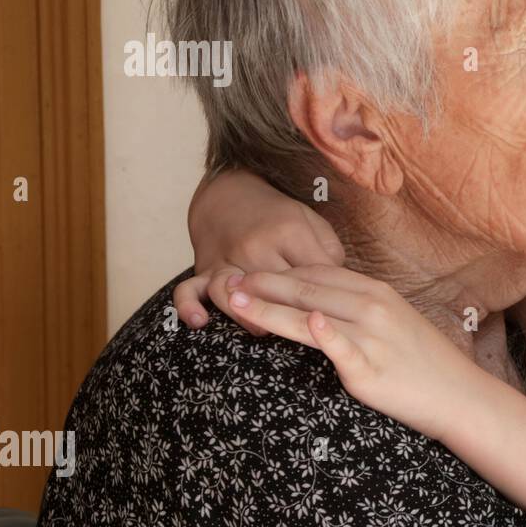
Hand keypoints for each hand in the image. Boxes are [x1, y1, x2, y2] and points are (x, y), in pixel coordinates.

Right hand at [173, 170, 344, 334]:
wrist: (230, 194)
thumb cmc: (279, 216)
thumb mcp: (313, 223)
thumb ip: (330, 255)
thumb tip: (337, 292)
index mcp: (288, 232)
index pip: (311, 278)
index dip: (325, 299)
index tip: (334, 316)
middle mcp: (254, 246)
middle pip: (274, 291)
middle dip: (291, 313)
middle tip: (305, 332)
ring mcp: (226, 258)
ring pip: (232, 293)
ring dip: (246, 315)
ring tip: (262, 330)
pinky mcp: (203, 268)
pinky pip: (188, 290)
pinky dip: (189, 306)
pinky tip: (200, 322)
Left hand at [225, 265, 476, 441]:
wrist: (459, 395)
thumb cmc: (423, 363)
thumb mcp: (392, 322)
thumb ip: (357, 309)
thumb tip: (319, 306)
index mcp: (375, 292)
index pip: (315, 274)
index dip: (275, 271)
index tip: (243, 270)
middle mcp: (371, 307)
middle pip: (305, 290)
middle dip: (260, 284)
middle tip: (222, 280)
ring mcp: (371, 338)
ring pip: (310, 316)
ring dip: (268, 307)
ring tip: (234, 301)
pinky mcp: (371, 370)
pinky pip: (343, 349)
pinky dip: (327, 334)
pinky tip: (309, 323)